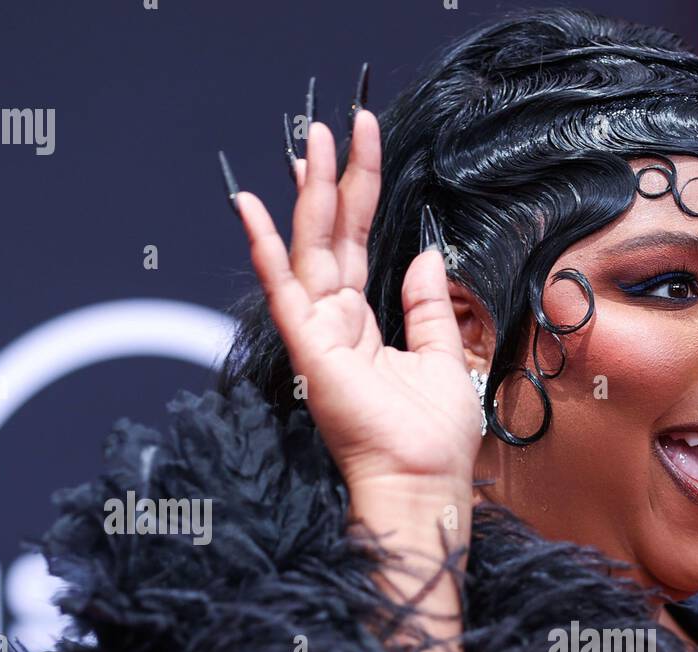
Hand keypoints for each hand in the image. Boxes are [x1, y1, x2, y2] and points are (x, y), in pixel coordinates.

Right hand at [222, 111, 480, 494]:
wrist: (424, 480)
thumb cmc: (435, 436)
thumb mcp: (445, 355)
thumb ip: (430, 305)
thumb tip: (424, 255)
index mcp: (365, 324)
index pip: (358, 244)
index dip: (361, 193)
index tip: (364, 142)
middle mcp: (336, 323)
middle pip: (330, 236)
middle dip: (333, 179)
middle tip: (335, 123)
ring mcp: (319, 335)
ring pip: (310, 250)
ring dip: (309, 195)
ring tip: (311, 140)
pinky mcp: (310, 351)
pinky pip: (284, 292)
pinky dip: (267, 250)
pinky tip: (252, 209)